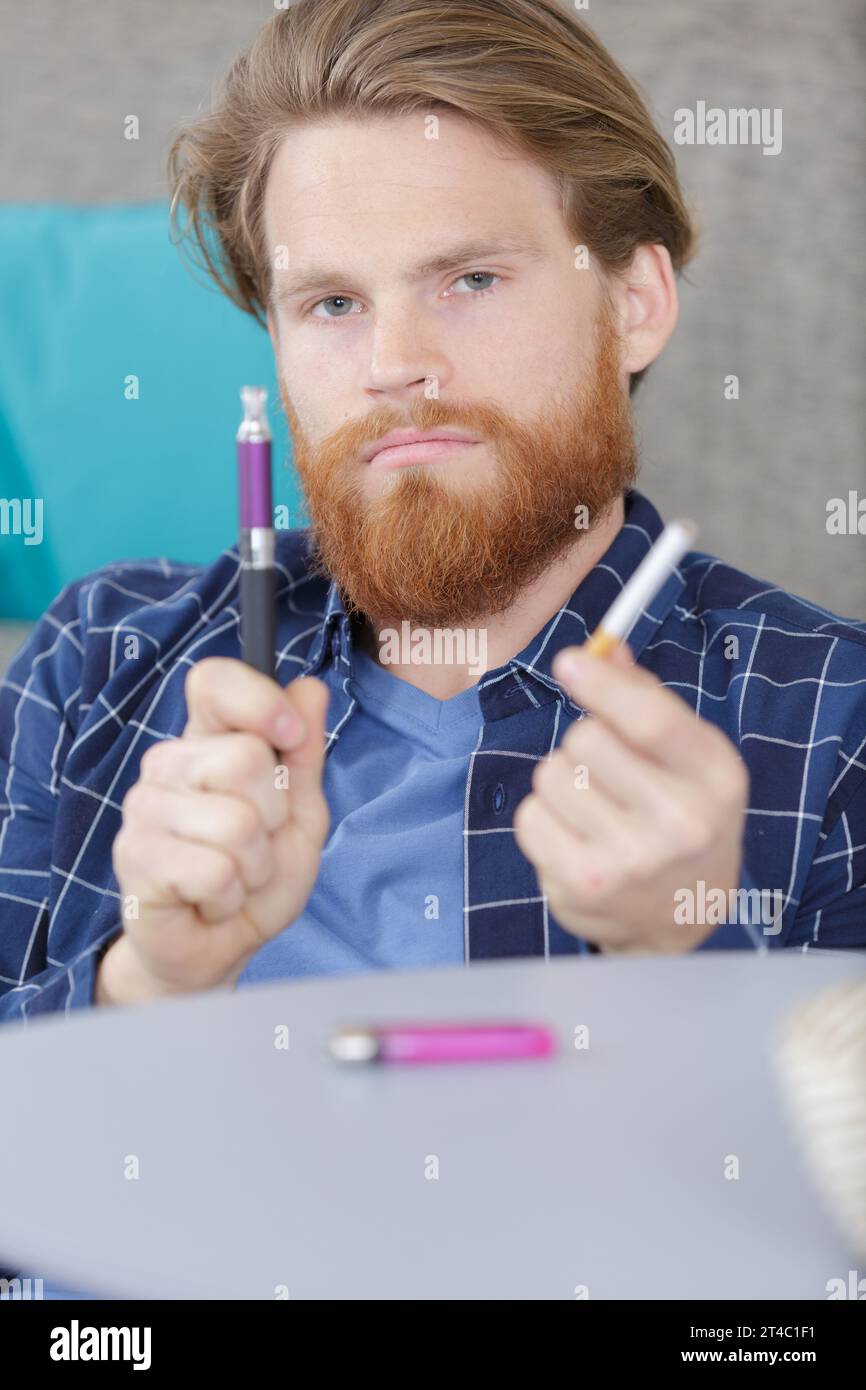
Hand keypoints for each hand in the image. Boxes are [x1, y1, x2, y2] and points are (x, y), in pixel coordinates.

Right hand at [105, 658, 329, 1000]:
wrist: (217, 947)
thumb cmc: (256, 876)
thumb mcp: (300, 814)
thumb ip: (303, 754)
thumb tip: (310, 687)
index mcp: (208, 741)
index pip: (214, 682)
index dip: (258, 701)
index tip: (289, 735)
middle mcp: (167, 764)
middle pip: (244, 758)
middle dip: (274, 816)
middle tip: (255, 845)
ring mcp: (144, 809)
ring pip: (236, 823)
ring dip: (255, 865)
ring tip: (234, 877)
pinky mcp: (136, 858)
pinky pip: (216, 871)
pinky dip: (231, 896)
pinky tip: (211, 900)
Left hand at [512, 643, 748, 952]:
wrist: (682, 917)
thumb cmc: (682, 816)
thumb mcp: (689, 758)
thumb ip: (648, 701)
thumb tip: (603, 650)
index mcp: (715, 777)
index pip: (651, 719)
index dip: (603, 684)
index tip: (569, 661)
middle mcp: (681, 822)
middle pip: (587, 739)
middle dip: (584, 741)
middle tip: (605, 767)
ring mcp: (631, 860)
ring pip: (551, 774)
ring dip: (562, 781)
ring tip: (594, 806)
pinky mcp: (583, 886)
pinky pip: (530, 816)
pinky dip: (544, 818)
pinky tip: (576, 836)